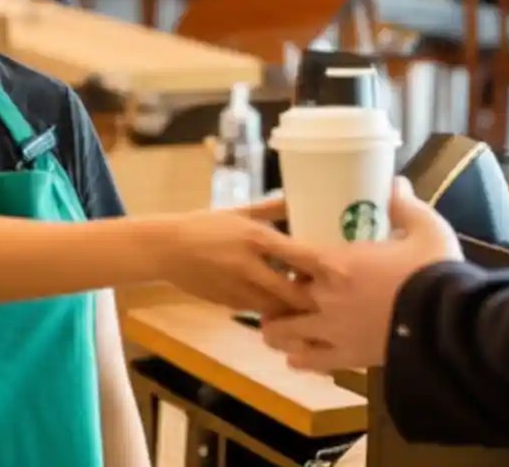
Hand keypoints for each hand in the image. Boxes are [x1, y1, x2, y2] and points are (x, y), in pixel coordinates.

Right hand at [152, 197, 323, 315]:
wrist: (165, 249)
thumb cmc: (203, 225)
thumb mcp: (237, 212)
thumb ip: (269, 209)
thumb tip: (295, 197)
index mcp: (256, 238)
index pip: (299, 256)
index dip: (324, 268)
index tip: (343, 272)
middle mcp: (250, 266)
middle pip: (292, 291)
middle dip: (311, 298)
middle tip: (329, 297)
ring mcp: (238, 289)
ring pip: (276, 307)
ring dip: (291, 307)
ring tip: (307, 303)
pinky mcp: (229, 304)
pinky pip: (258, 311)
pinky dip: (271, 310)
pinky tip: (278, 305)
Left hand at [261, 177, 461, 371]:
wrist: (452, 324)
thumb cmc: (435, 271)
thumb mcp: (426, 229)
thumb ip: (405, 205)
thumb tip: (394, 182)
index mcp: (338, 264)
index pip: (289, 252)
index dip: (273, 249)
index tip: (263, 246)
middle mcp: (326, 298)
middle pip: (281, 294)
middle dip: (274, 291)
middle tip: (274, 287)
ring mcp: (333, 332)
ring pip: (285, 333)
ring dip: (277, 328)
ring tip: (275, 325)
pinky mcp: (347, 359)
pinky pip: (310, 363)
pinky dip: (298, 358)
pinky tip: (297, 355)